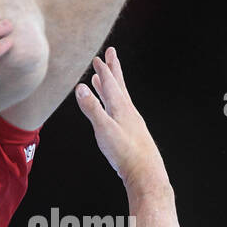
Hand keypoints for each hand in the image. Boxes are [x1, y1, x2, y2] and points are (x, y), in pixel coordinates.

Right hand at [75, 47, 166, 187]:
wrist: (145, 173)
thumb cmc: (125, 153)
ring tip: (102, 80)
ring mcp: (131, 122)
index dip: (104, 70)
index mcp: (121, 108)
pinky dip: (113, 104)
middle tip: (111, 53)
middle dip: (113, 69)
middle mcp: (128, 111)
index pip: (110, 84)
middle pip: (119, 85)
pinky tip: (112, 109)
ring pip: (120, 98)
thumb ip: (92, 108)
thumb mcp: (104, 129)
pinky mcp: (131, 133)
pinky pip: (120, 111)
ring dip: (111, 87)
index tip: (99, 57)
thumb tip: (81, 88)